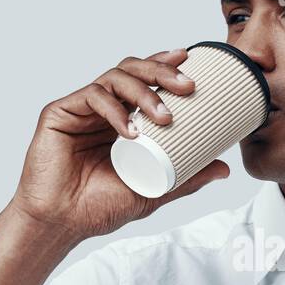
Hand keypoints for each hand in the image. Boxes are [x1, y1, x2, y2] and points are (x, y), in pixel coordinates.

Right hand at [12, 48, 229, 239]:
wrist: (62, 223)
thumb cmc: (100, 207)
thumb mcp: (154, 191)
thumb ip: (187, 178)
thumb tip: (224, 168)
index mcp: (122, 120)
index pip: (145, 81)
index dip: (165, 66)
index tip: (191, 61)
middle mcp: (102, 109)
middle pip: (132, 70)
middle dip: (162, 71)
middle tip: (188, 85)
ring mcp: (81, 109)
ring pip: (114, 77)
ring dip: (144, 91)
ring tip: (164, 116)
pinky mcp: (60, 112)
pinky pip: (92, 96)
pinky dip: (115, 110)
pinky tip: (130, 131)